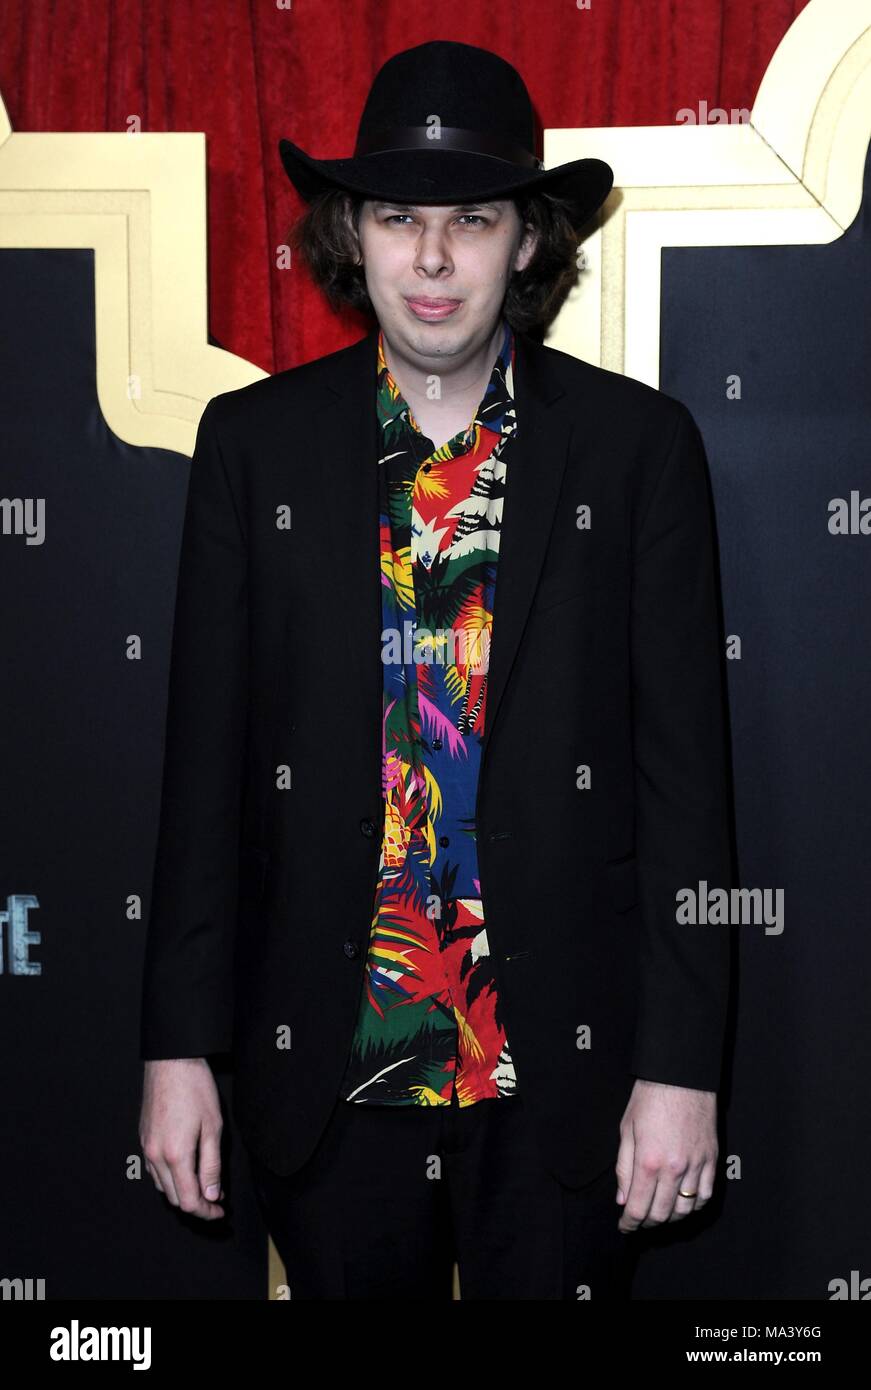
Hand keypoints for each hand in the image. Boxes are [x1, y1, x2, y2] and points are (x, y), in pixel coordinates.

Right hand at [139, 1058, 225, 1219]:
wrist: (171, 1061)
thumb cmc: (195, 1089)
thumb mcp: (212, 1127)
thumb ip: (211, 1165)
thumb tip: (211, 1195)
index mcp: (175, 1155)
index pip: (188, 1200)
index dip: (206, 1212)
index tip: (220, 1211)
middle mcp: (155, 1156)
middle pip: (174, 1198)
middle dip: (196, 1205)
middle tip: (216, 1201)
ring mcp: (146, 1147)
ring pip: (162, 1186)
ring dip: (182, 1192)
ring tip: (204, 1186)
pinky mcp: (143, 1138)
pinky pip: (154, 1170)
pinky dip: (170, 1178)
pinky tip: (185, 1170)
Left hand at [615, 1078, 716, 1232]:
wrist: (680, 1075)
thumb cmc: (649, 1098)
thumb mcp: (627, 1130)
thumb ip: (624, 1168)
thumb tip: (623, 1199)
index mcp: (648, 1161)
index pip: (638, 1208)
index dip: (629, 1223)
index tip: (624, 1227)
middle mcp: (674, 1169)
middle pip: (662, 1213)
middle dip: (647, 1223)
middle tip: (639, 1221)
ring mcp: (696, 1165)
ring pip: (686, 1209)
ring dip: (670, 1217)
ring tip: (660, 1213)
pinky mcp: (712, 1159)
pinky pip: (706, 1194)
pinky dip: (694, 1205)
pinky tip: (684, 1203)